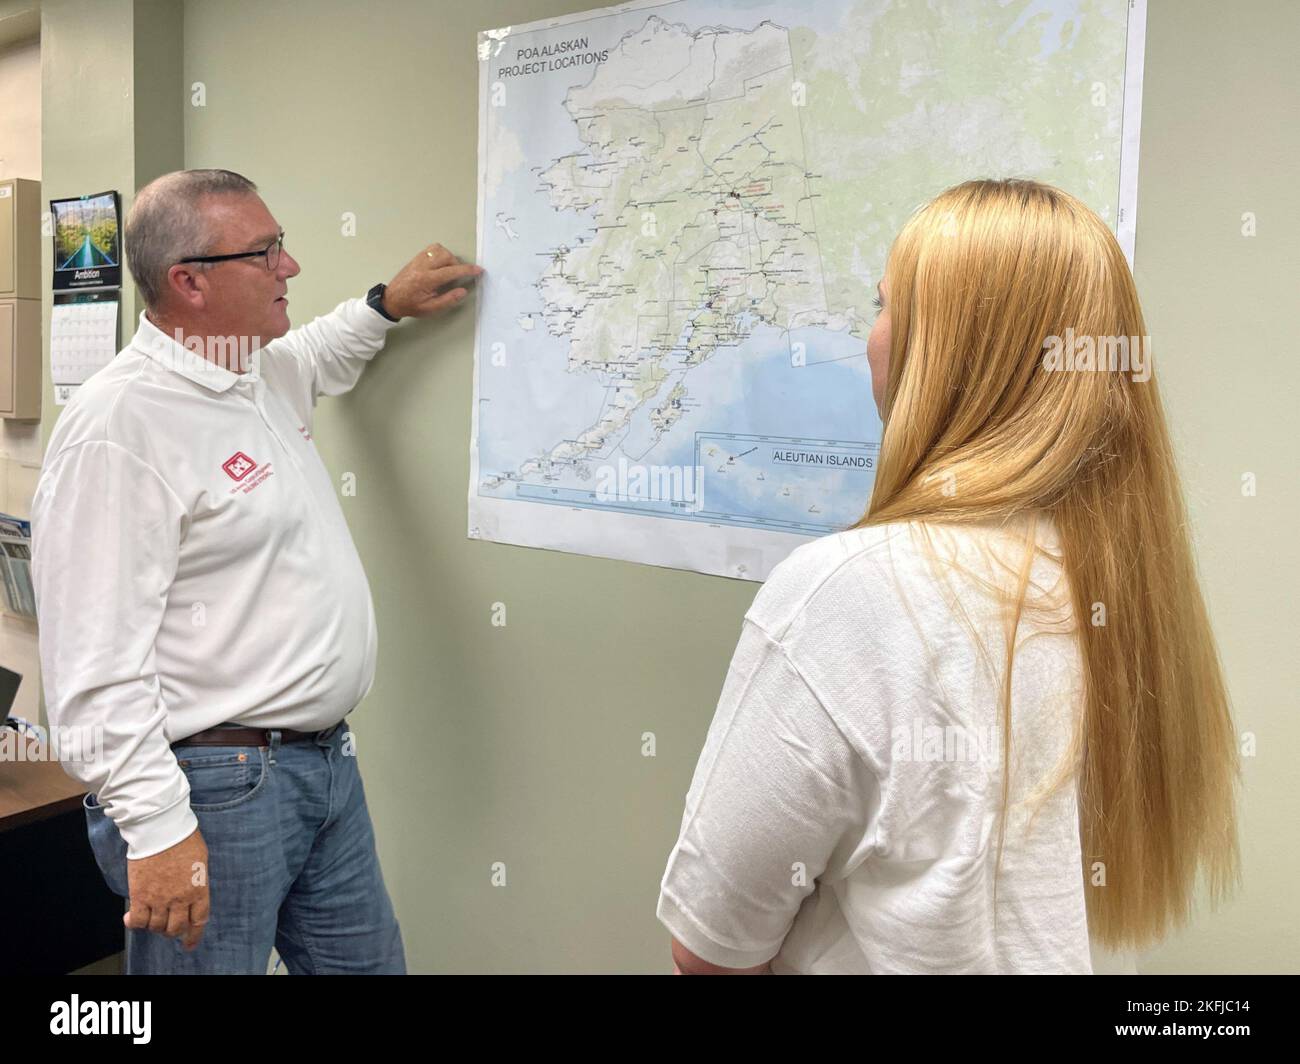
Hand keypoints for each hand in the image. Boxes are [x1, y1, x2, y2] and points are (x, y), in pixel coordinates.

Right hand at [123, 827, 210, 951]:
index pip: (199, 920)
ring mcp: (159, 899)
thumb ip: (197, 881)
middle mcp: (180, 898)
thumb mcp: (201, 860)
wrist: (161, 829)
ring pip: (156, 927)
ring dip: (154, 926)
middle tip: (167, 926)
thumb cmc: (183, 838)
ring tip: (152, 918)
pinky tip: (131, 919)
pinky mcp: (140, 895)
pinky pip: (137, 921)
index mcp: (199, 889)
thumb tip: (193, 893)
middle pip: (176, 928)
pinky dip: (134, 924)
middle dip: (172, 931)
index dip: (194, 935)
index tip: (189, 943)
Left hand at [383, 243, 484, 318]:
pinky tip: (440, 263)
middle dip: (457, 265)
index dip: (467, 270)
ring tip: (448, 270)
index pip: (451, 271)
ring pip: (439, 249)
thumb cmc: (410, 305)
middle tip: (456, 276)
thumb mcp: (430, 308)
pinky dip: (440, 253)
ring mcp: (418, 260)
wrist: (392, 300)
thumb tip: (462, 291)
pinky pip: (431, 249)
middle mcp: (422, 267)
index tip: (478, 270)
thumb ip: (448, 299)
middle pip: (446, 256)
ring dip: (448, 257)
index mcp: (426, 280)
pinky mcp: (416, 258)